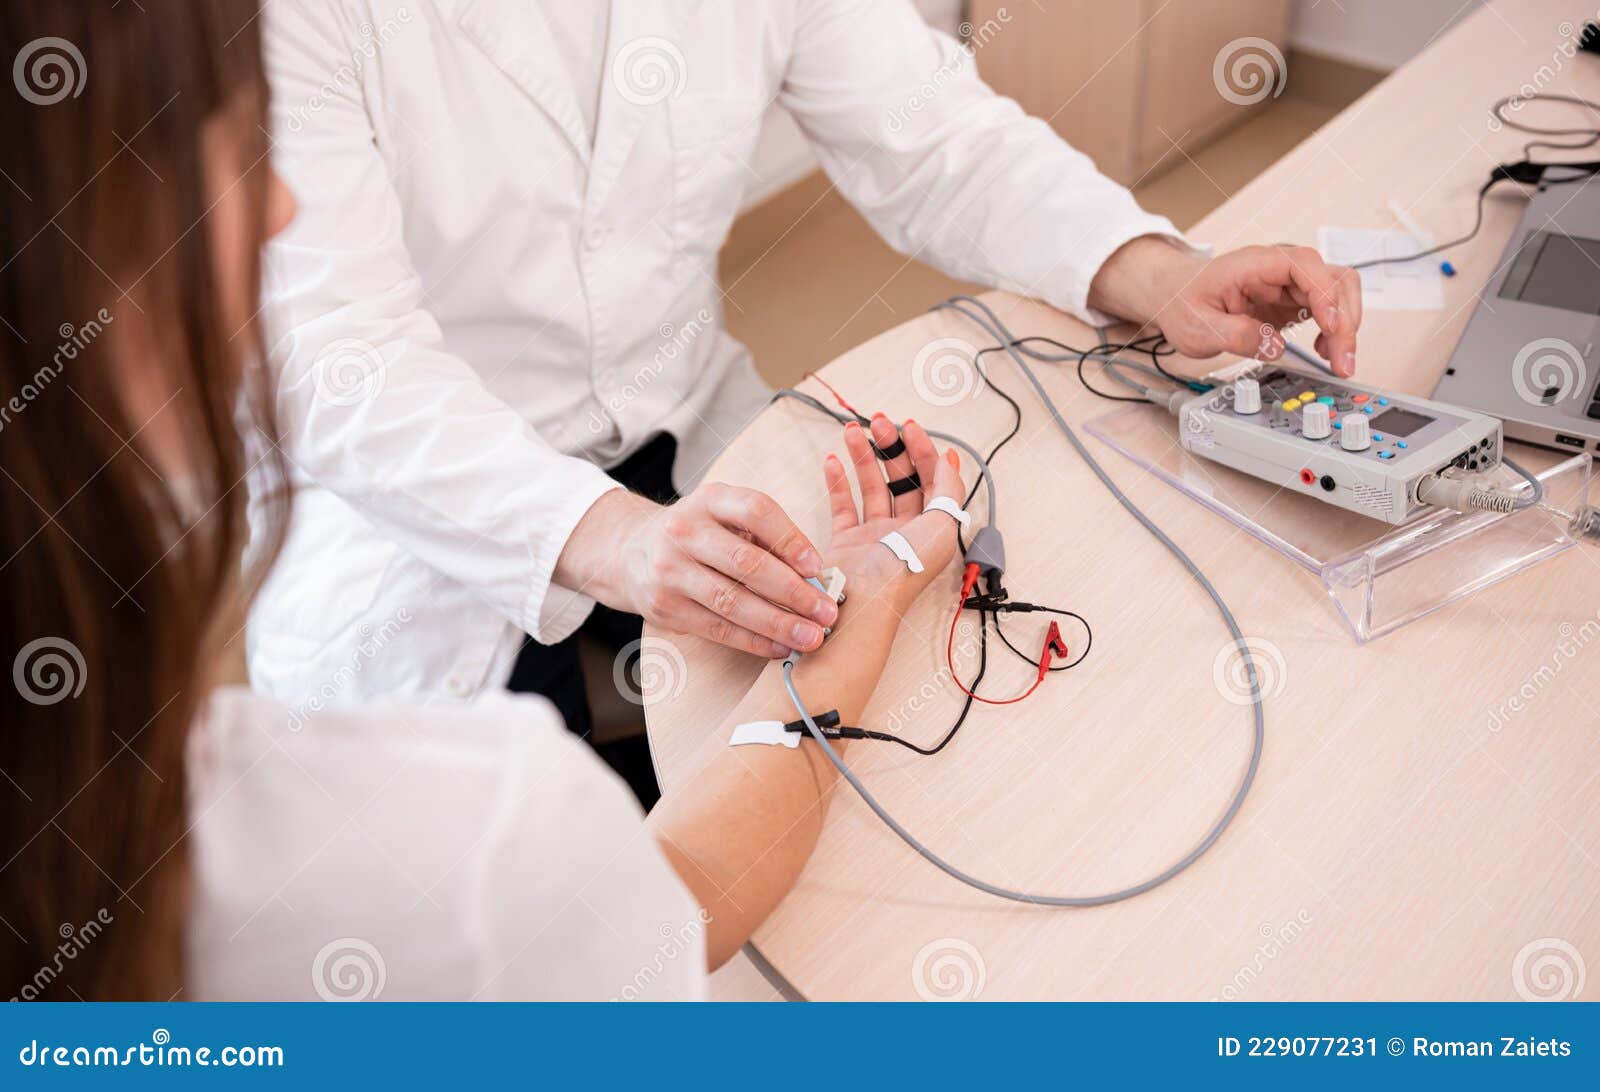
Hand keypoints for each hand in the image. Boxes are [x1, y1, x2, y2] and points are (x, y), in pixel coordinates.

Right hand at [559, 484, 839, 657]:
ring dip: (778, 623)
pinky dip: (753, 641)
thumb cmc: (698, 533)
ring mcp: (671, 571)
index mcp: (709, 500)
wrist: (631, 551)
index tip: (818, 567)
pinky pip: (717, 628)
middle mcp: (685, 531)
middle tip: (826, 611)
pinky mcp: (666, 607)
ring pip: (732, 602)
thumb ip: (763, 535)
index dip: (791, 539)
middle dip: (793, 591)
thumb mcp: (723, 515)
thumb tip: (815, 573)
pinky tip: (781, 647)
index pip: (756, 511)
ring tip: (811, 637)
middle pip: (747, 563)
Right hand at [822, 415, 963, 602]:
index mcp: (932, 527)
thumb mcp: (942, 524)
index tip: (908, 427)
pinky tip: (832, 460)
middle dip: (892, 447)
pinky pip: (842, 505)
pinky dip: (836, 481)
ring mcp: (874, 535)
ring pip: (871, 486)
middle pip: (901, 478)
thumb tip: (950, 460)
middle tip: (879, 423)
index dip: (923, 450)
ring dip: (863, 456)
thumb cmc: (903, 570)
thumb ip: (948, 488)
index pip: (931, 479)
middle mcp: (905, 530)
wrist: (863, 603)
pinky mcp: (846, 541)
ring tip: (851, 431)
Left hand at [1088, 236, 1361, 375]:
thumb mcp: (1197, 327)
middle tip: (1341, 359)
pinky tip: (1322, 350)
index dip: (1324, 293)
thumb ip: (1235, 336)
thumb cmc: (1184, 302)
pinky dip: (1334, 332)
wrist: (1175, 297)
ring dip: (1345, 328)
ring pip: (1338, 295)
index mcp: (1255, 264)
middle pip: (1333, 280)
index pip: (1305, 265)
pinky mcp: (1293, 302)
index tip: (1330, 326)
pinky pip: (1328, 311)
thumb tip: (1274, 347)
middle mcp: (1280, 268)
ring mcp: (1290, 284)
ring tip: (1335, 360)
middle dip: (1346, 319)